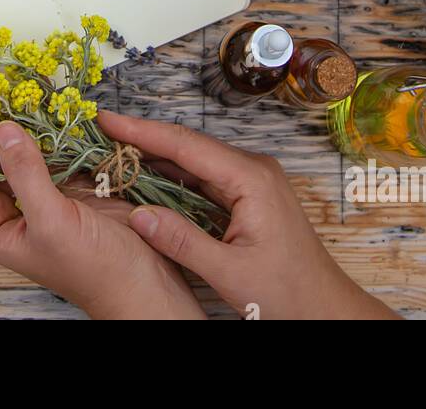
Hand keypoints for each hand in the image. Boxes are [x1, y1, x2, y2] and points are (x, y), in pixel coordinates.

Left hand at [0, 64, 205, 318]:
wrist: (143, 283)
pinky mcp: (65, 176)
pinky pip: (44, 140)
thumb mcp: (52, 223)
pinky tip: (32, 89)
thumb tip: (2, 128)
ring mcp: (35, 188)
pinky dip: (37, 115)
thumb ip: (26, 175)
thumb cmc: (94, 270)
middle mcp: (5, 205)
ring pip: (7, 141)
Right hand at [99, 110, 397, 319]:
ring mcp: (252, 181)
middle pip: (188, 146)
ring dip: (156, 155)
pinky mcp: (248, 196)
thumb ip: (182, 242)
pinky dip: (173, 176)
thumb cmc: (287, 291)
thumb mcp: (229, 271)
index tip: (106, 119)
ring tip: (115, 148)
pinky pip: (203, 178)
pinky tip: (147, 175)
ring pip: (194, 161)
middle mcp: (253, 170)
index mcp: (251, 179)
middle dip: (144, 137)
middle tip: (102, 130)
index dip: (142, 131)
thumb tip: (137, 215)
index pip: (186, 145)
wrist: (323, 306)